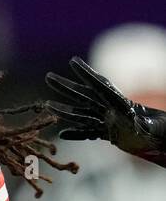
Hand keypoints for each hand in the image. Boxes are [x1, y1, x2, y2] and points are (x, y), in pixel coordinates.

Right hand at [45, 57, 165, 159]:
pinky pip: (88, 133)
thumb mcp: (153, 126)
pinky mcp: (108, 134)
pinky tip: (63, 134)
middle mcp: (111, 109)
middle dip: (66, 87)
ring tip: (47, 105)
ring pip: (81, 114)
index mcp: (121, 103)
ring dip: (63, 110)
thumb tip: (135, 122)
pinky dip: (76, 134)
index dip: (87, 74)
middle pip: (84, 96)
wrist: (161, 139)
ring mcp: (108, 121)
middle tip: (48, 77)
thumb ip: (143, 123)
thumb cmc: (160, 132)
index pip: (101, 86)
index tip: (73, 61)